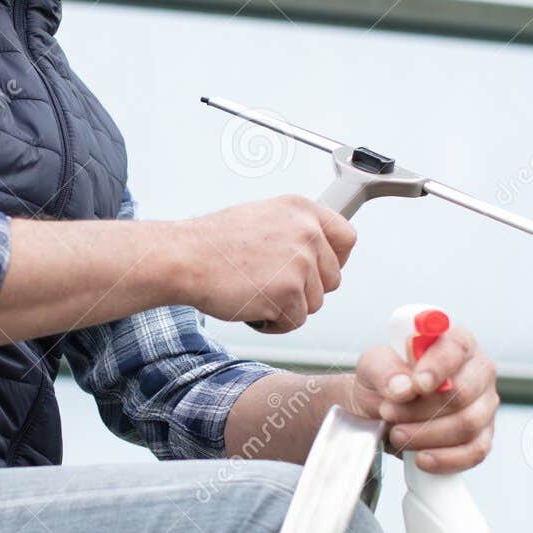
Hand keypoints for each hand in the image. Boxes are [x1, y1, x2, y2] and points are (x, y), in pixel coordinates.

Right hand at [185, 196, 356, 333]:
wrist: (186, 258)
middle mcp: (307, 233)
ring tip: (257, 293)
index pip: (346, 238)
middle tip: (273, 285)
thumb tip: (315, 252)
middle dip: (306, 290)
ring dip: (287, 307)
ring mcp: (300, 263)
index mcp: (302, 210)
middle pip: (332, 278)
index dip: (335, 260)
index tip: (319, 270)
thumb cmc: (214, 243)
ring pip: (314, 304)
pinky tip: (252, 306)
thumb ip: (295, 231)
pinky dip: (274, 323)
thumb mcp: (262, 218)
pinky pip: (295, 321)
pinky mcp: (289, 293)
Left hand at [348, 324, 498, 473]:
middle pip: (463, 392)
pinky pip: (474, 452)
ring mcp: (484, 406)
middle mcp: (477, 372)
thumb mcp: (372, 366)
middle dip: (420, 409)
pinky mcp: (482, 437)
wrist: (380, 412)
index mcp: (456, 343)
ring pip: (467, 424)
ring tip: (396, 434)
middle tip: (389, 412)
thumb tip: (404, 387)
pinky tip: (421, 458)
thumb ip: (384, 369)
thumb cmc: (384, 381)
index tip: (417, 385)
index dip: (438, 366)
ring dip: (426, 434)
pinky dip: (445, 459)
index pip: (457, 347)